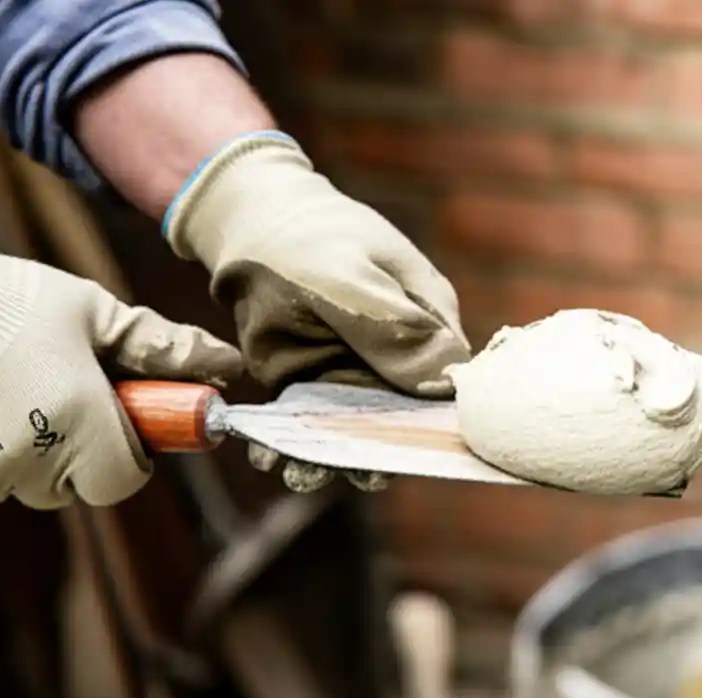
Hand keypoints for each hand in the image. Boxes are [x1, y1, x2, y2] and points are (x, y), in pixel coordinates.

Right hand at [0, 214, 242, 507]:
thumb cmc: (7, 298)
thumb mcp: (93, 312)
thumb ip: (162, 346)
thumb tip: (229, 367)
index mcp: (79, 421)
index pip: (125, 479)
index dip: (130, 450)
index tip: (116, 415)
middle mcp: (31, 458)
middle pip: (78, 486)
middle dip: (82, 452)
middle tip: (62, 395)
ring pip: (27, 488)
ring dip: (32, 456)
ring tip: (14, 394)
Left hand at [163, 132, 471, 491]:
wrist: (251, 219)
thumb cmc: (310, 238)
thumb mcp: (351, 278)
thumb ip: (394, 329)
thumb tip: (446, 384)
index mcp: (430, 320)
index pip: (450, 384)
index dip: (437, 424)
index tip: (413, 455)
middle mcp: (401, 352)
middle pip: (404, 417)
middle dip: (382, 453)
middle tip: (359, 475)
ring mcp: (358, 369)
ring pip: (356, 428)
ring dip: (331, 457)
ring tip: (301, 472)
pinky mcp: (316, 381)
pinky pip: (312, 422)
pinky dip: (292, 444)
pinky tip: (268, 456)